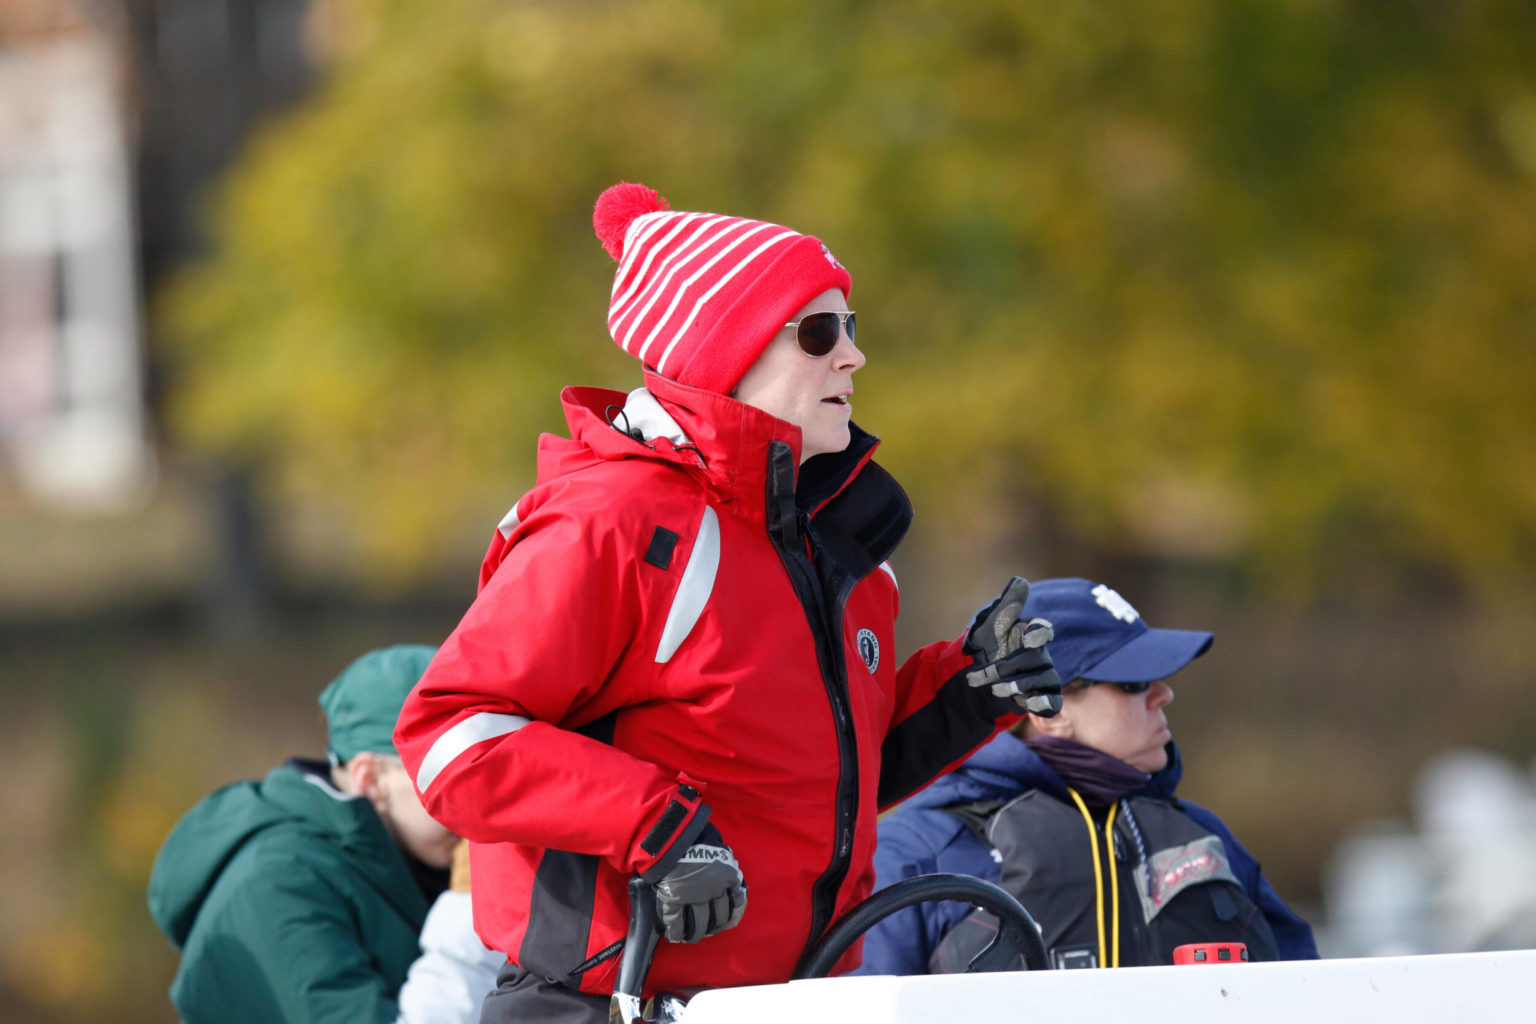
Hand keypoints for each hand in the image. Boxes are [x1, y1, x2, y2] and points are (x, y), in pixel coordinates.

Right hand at [652, 822, 746, 942]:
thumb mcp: (720, 849)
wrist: (676, 835)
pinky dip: (675, 931)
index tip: (727, 922)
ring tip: (691, 937)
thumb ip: (726, 865)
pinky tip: (675, 937)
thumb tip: (730, 881)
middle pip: (717, 917)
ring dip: (695, 933)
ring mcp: (693, 896)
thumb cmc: (699, 837)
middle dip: (713, 927)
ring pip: (698, 923)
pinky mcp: (674, 898)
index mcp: (727, 878)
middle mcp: (713, 890)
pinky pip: (676, 921)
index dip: (732, 915)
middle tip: (709, 931)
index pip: (735, 903)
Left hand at [964, 576, 1061, 715]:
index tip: (1026, 637)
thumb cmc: (987, 645)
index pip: (1043, 631)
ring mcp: (1044, 677)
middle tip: (977, 676)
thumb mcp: (990, 624)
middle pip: (1034, 658)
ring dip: (1018, 685)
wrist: (977, 677)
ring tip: (994, 690)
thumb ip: (1006, 605)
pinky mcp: (1042, 698)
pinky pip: (1054, 702)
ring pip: (1043, 680)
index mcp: (1030, 635)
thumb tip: (1020, 580)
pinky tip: (1029, 705)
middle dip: (1005, 667)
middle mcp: (1041, 655)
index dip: (1038, 633)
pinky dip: (1045, 704)